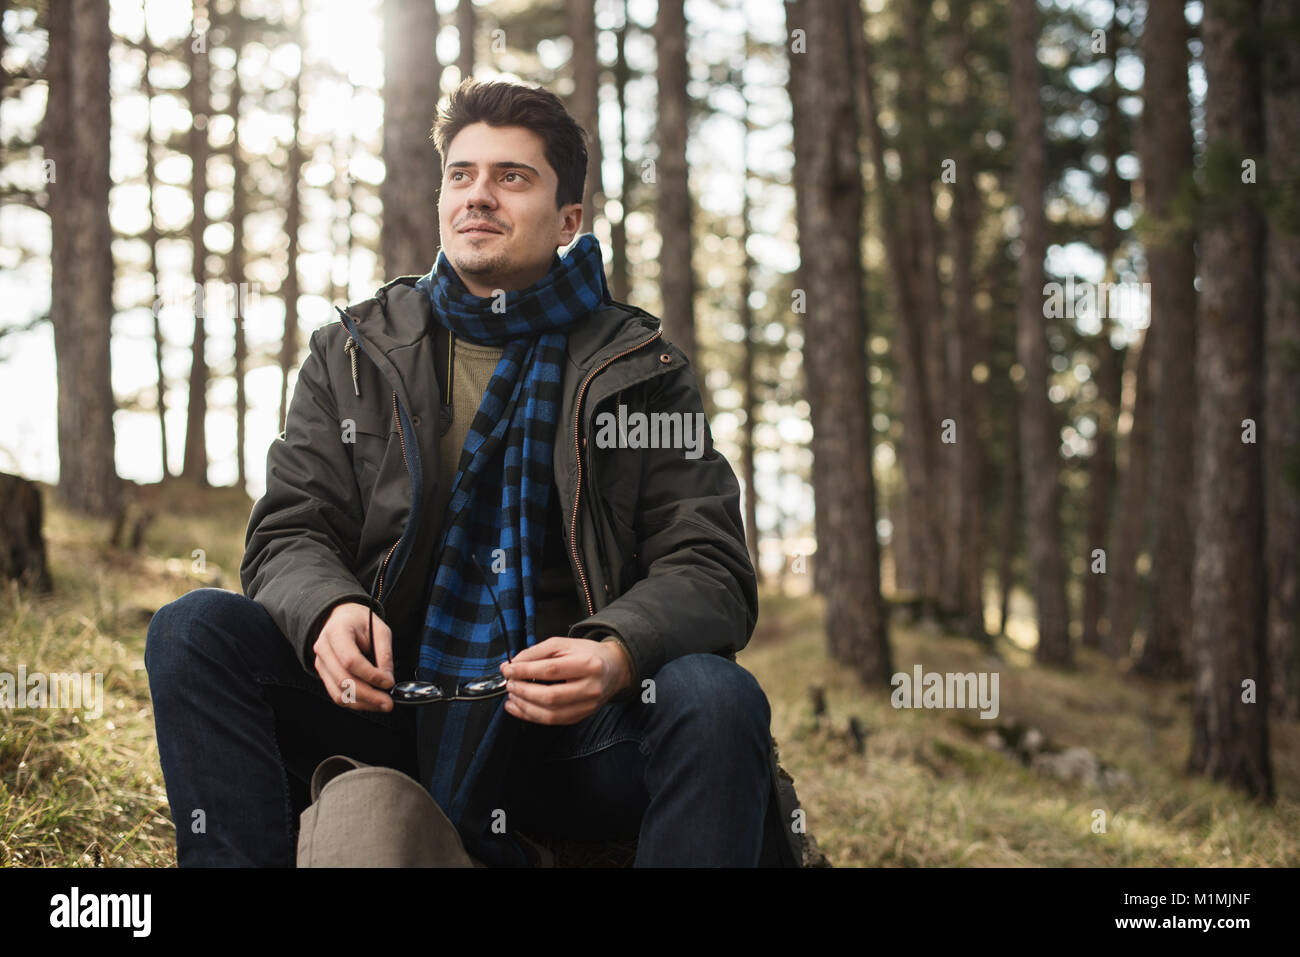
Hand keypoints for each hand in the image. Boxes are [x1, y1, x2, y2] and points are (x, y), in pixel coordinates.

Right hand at [312, 602, 394, 711]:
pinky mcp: (323, 674)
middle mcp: (323, 648)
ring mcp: (321, 663)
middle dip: (368, 695)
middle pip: (343, 680)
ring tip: (382, 704)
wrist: (341, 617)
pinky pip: (337, 695)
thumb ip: (385, 654)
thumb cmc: (360, 621)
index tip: (389, 682)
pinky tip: (370, 702)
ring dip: (362, 703)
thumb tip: (387, 680)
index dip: (371, 675)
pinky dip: (355, 702)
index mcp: (337, 632)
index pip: (351, 660)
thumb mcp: (380, 629)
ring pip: (338, 693)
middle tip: (388, 702)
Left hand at [499, 636, 630, 724]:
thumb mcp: (563, 644)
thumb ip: (537, 652)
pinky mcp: (581, 716)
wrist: (613, 668)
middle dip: (523, 691)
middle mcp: (591, 687)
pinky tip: (519, 708)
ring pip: (550, 714)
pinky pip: (553, 721)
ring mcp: (587, 706)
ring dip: (525, 707)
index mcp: (588, 664)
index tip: (507, 670)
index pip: (551, 670)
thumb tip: (514, 665)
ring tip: (512, 696)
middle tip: (509, 684)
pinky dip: (531, 716)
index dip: (525, 671)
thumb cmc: (587, 654)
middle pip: (550, 696)